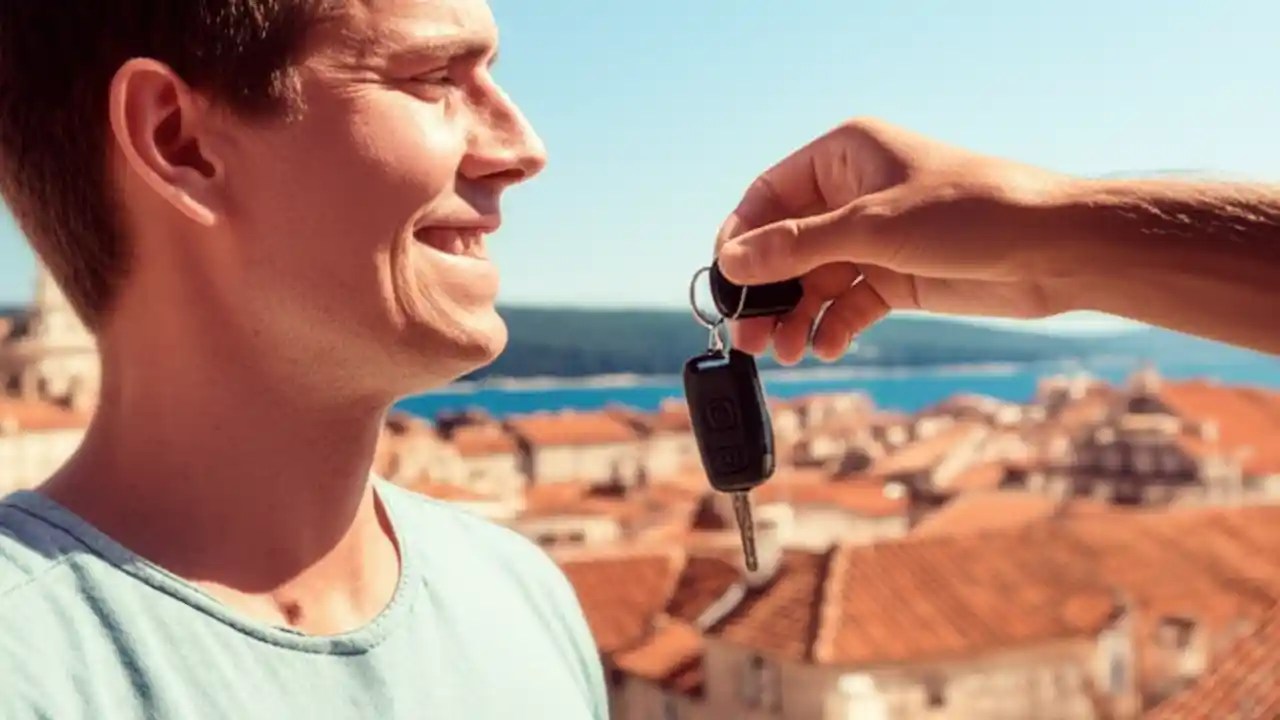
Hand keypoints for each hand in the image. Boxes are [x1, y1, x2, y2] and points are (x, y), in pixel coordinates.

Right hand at [715, 117, 1076, 364]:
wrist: (1053, 250)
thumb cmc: (970, 213)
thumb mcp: (873, 228)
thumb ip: (797, 247)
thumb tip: (731, 262)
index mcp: (844, 155)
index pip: (769, 195)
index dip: (742, 237)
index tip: (724, 281)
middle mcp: (853, 195)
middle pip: (786, 245)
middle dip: (767, 291)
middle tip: (749, 335)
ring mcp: (875, 238)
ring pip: (814, 281)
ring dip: (797, 317)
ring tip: (787, 351)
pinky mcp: (897, 277)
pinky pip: (847, 303)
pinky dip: (834, 326)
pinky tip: (829, 346)